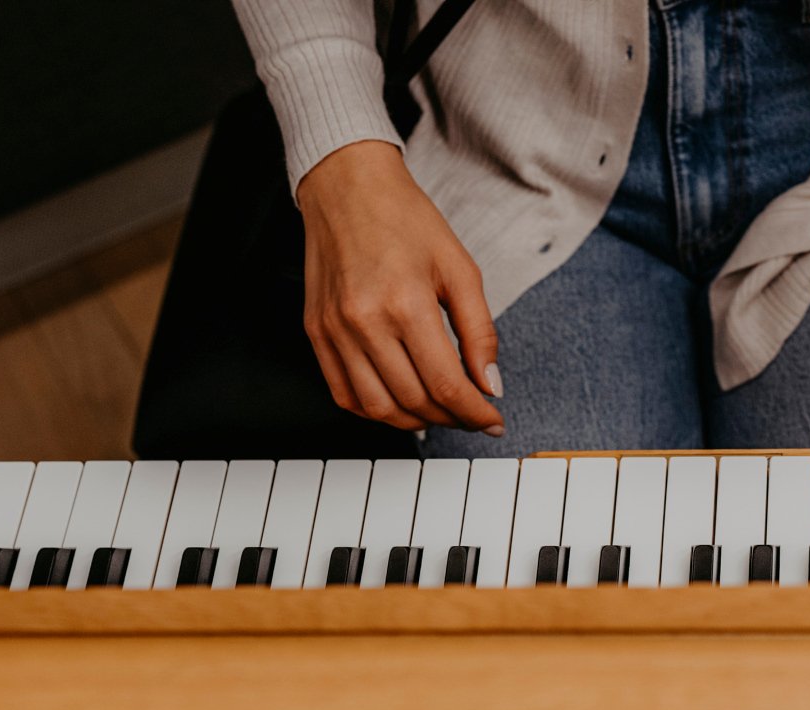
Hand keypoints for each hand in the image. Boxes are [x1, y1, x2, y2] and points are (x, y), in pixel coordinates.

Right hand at [297, 140, 503, 432]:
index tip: (493, 421)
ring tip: (439, 412)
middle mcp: (364, 322)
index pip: (445, 384)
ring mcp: (335, 331)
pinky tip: (399, 402)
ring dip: (415, 421)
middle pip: (414, 401)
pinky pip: (344, 394)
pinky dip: (375, 411)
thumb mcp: (460, 268)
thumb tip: (490, 385)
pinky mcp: (317, 333)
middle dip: (452, 418)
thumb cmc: (404, 219)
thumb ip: (480, 332)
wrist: (347, 187)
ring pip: (378, 408)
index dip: (475, 413)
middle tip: (472, 414)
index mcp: (405, 304)